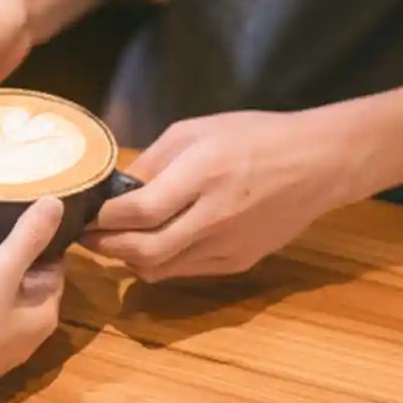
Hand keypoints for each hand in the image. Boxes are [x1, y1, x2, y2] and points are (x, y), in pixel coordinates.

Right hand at [0, 198, 65, 389]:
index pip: (55, 268)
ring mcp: (8, 345)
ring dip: (1, 279)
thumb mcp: (1, 271)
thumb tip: (57, 202)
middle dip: (20, 260)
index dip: (42, 243)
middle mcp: (34, 332)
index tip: (23, 218)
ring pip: (12, 300)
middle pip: (34, 285)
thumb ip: (27, 237)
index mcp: (46, 312)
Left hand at [82, 111, 357, 281]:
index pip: (139, 211)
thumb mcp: (195, 131)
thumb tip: (115, 190)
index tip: (85, 213)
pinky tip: (149, 245)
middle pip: (143, 250)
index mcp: (203, 174)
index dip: (104, 218)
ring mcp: (228, 246)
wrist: (318, 163)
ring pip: (160, 268)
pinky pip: (183, 272)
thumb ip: (152, 162)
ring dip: (128, 259)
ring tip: (111, 241)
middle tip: (85, 236)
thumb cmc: (252, 136)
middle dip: (105, 246)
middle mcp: (215, 217)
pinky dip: (158, 264)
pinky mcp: (238, 263)